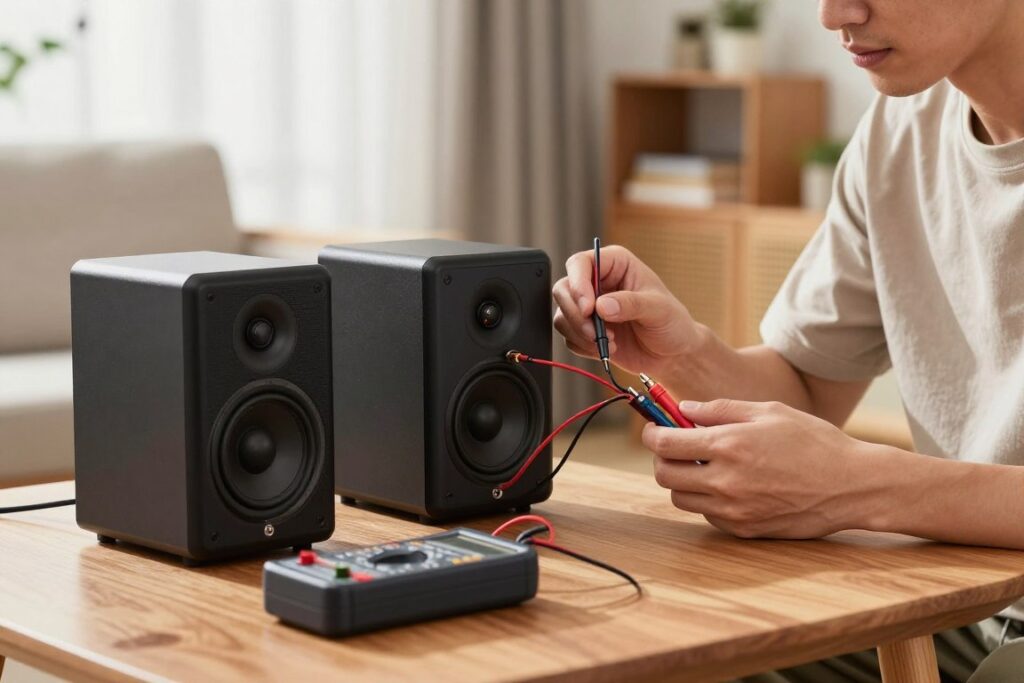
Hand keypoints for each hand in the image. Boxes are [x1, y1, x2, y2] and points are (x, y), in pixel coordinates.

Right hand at [552, 245, 701, 375]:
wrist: (672, 354)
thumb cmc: (671, 323)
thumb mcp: (658, 309)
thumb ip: (630, 304)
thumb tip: (601, 306)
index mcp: (615, 264)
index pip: (580, 263)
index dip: (578, 283)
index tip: (588, 309)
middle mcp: (597, 282)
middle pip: (564, 289)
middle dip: (576, 315)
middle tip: (596, 333)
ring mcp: (589, 307)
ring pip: (562, 315)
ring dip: (581, 334)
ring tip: (610, 343)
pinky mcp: (585, 329)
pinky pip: (568, 337)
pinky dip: (584, 346)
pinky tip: (608, 349)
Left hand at [643, 399, 885, 538]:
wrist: (853, 486)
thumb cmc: (814, 441)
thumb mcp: (768, 411)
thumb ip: (720, 409)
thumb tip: (683, 408)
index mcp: (729, 445)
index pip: (664, 444)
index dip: (651, 433)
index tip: (654, 428)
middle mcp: (725, 482)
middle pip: (664, 475)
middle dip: (663, 458)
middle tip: (678, 447)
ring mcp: (733, 510)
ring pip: (681, 498)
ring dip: (683, 480)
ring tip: (706, 465)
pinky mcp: (743, 530)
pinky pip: (706, 515)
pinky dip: (707, 500)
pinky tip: (730, 485)